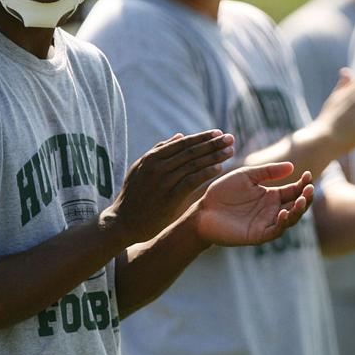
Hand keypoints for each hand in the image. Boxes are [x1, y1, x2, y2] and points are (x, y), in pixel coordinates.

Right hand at [103, 130, 234, 243]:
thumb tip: (180, 135)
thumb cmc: (135, 194)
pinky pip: (191, 181)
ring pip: (193, 164)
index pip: (183, 143)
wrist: (124, 221)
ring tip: (230, 151)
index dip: (202, 137)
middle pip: (191, 151)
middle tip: (230, 138)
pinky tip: (219, 168)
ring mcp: (163, 182)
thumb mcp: (141, 168)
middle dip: (212, 143)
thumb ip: (160, 151)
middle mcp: (157, 167)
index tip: (219, 133)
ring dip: (213, 156)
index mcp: (152, 158)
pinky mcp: (169, 198)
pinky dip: (206, 173)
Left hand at [192, 162, 313, 245]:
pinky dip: (282, 223)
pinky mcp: (258, 235)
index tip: (308, 174)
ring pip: (290, 219)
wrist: (203, 211)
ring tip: (302, 200)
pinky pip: (275, 231)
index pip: (294, 190)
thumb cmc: (222, 192)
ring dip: (298, 210)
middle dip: (306, 198)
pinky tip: (283, 212)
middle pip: (297, 205)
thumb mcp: (246, 176)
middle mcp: (272, 210)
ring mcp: (266, 223)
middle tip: (309, 188)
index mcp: (271, 196)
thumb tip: (292, 166)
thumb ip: (268, 172)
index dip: (303, 184)